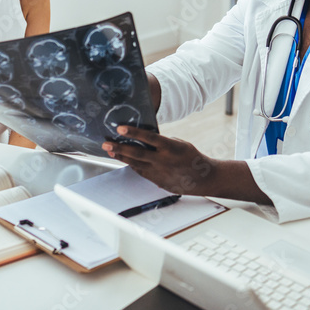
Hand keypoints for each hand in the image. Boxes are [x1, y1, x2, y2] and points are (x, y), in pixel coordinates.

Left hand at [102, 126, 216, 195]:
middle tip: (106, 143)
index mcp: (170, 148)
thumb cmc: (191, 157)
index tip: (120, 128)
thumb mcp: (179, 143)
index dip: (133, 132)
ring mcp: (159, 173)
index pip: (149, 138)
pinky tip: (123, 159)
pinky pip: (140, 172)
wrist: (203, 178)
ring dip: (121, 157)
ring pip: (135, 164)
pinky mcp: (157, 181)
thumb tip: (143, 137)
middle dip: (119, 148)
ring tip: (111, 151)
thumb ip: (161, 141)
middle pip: (137, 153)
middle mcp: (163, 161)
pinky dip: (131, 165)